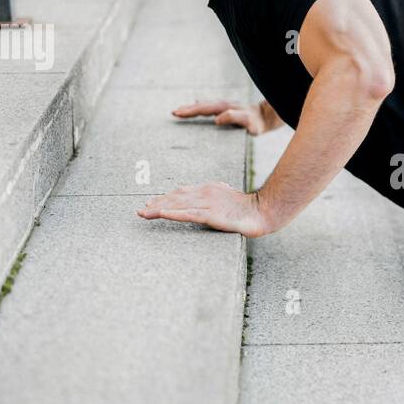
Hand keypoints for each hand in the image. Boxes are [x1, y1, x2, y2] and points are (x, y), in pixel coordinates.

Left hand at [137, 181, 270, 237]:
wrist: (261, 211)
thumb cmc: (247, 208)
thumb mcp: (228, 198)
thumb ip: (218, 195)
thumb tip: (216, 189)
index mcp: (208, 188)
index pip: (181, 192)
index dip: (165, 197)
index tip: (152, 203)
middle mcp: (204, 193)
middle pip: (175, 198)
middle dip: (156, 204)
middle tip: (141, 211)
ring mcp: (207, 203)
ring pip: (176, 205)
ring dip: (157, 209)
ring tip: (143, 213)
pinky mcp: (210, 215)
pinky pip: (187, 214)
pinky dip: (172, 213)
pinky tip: (160, 214)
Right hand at [172, 99, 267, 134]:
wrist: (266, 117)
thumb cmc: (257, 122)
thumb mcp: (247, 122)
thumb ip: (234, 118)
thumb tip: (217, 119)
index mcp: (223, 108)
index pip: (203, 109)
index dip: (190, 111)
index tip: (177, 113)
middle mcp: (222, 106)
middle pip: (200, 106)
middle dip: (186, 109)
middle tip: (173, 112)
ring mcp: (223, 107)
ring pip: (203, 106)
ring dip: (191, 108)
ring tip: (179, 111)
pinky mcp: (225, 111)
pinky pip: (208, 109)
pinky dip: (199, 109)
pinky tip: (196, 108)